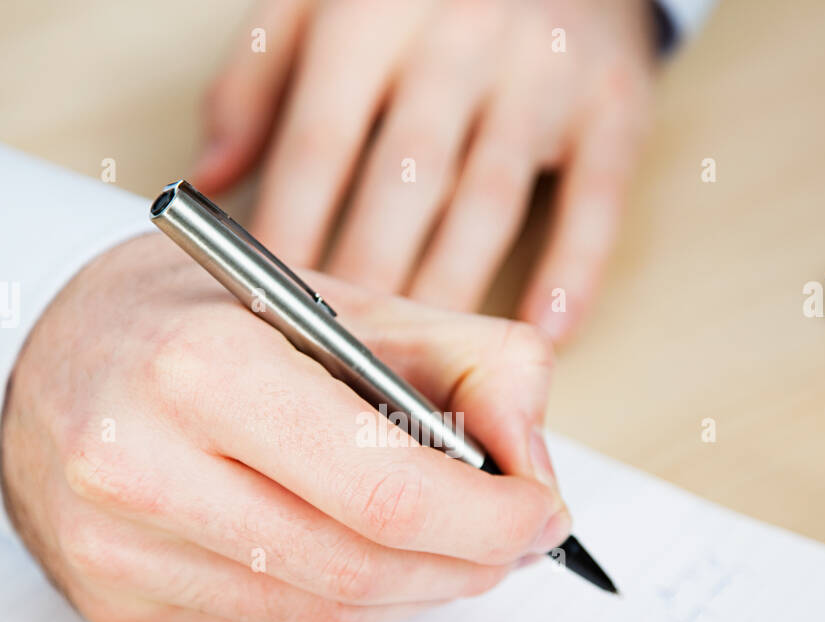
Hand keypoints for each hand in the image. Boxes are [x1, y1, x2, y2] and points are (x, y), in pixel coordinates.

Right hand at [0, 233, 570, 621]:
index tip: (542, 510)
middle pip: (359, 568)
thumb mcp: (330, 294)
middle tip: (515, 537)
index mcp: (198, 366)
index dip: (489, 517)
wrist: (39, 353)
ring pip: (320, 611)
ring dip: (415, 590)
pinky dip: (344, 602)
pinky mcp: (112, 604)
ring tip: (452, 545)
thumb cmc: (189, 313)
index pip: (382, 487)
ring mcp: (114, 551)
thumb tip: (535, 457)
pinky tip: (365, 558)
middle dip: (468, 563)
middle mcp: (138, 466)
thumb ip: (459, 357)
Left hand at [191, 0, 656, 342]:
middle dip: (366, 283)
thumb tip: (210, 173)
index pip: (319, 143)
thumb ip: (257, 81)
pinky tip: (544, 332)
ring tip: (421, 381)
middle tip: (338, 373)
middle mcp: (456, 43)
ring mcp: (540, 75)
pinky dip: (573, 269)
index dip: (290, 233)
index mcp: (372, 17)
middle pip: (403, 183)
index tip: (262, 315)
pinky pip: (594, 196)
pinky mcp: (613, 105)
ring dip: (451, 294)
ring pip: (488, 202)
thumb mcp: (322, 3)